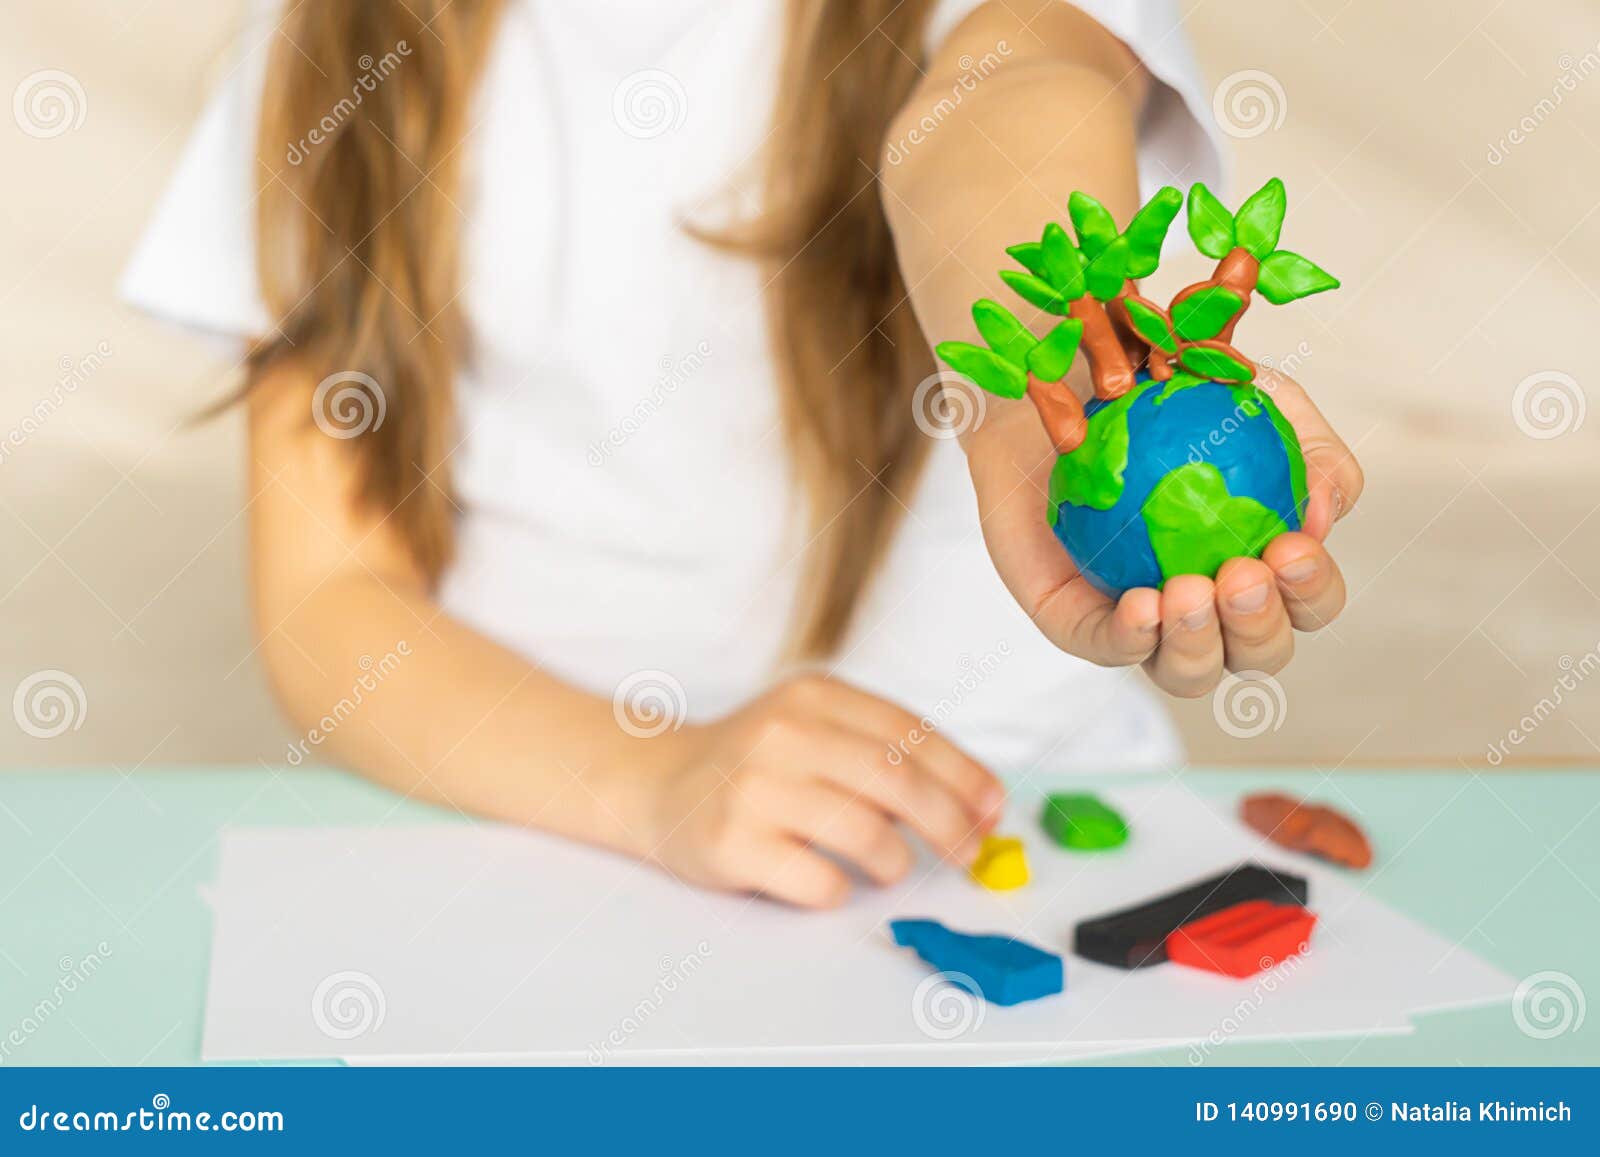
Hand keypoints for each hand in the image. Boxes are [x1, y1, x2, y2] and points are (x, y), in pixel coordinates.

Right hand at [643, 675, 1003, 907]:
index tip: (993, 809)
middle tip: (969, 854)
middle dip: (948, 824)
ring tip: (892, 866)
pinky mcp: (731, 844)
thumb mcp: (816, 728)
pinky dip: (841, 889)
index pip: (909, 732)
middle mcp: (782, 734)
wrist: (659, 785)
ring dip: (896, 860)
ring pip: (864, 832)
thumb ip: (888, 751)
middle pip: (896, 781)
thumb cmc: (758, 764)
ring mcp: (753, 789)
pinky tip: (831, 881)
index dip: (963, 774)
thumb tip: (978, 803)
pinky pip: (817, 880)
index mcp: (814, 697)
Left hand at [964, 370, 1362, 697]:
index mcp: (1259, 563)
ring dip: (1201, 642)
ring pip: (1187, 672)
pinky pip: (1107, 646)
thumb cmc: (1163, 394)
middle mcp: (1208, 606)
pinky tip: (1144, 605)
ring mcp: (1142, 622)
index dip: (1313, 590)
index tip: (1294, 546)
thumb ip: (1310, 450)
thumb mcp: (1257, 397)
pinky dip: (1132, 636)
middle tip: (1244, 572)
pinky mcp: (1076, 620)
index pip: (1307, 602)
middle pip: (1258, 654)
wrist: (1058, 378)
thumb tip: (1322, 515)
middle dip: (1261, 627)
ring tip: (1192, 591)